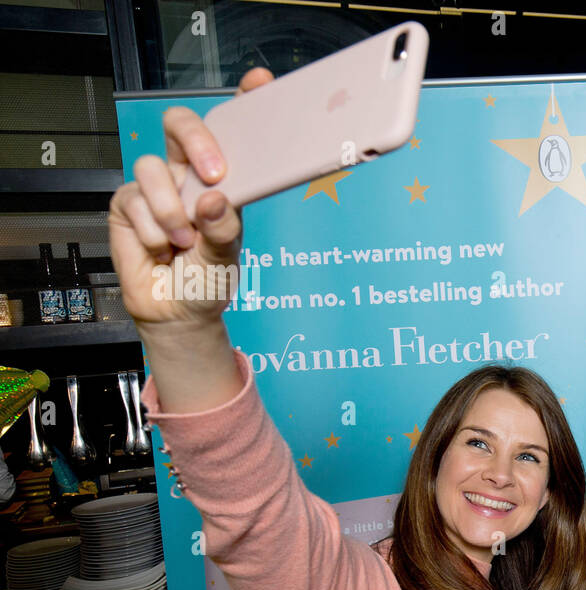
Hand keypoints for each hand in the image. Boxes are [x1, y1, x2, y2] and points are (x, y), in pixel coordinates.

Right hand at [107, 67, 273, 326]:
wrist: (178, 312)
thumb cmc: (208, 278)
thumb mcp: (227, 257)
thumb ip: (224, 229)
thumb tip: (214, 201)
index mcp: (222, 177)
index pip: (230, 130)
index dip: (243, 101)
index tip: (259, 83)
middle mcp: (187, 174)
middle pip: (178, 124)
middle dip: (196, 141)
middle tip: (214, 175)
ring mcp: (156, 186)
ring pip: (152, 166)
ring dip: (171, 210)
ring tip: (184, 241)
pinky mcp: (127, 203)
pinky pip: (135, 201)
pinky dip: (152, 232)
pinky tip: (161, 250)